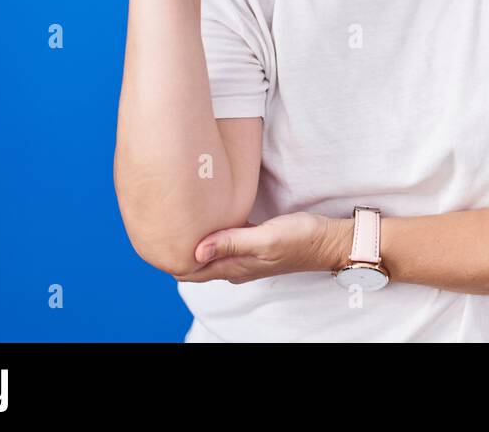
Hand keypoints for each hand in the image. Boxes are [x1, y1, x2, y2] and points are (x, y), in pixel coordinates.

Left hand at [172, 213, 343, 284]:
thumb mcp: (266, 238)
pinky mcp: (255, 244)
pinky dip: (213, 234)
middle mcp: (236, 265)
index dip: (172, 257)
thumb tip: (195, 251)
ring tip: (180, 217)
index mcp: (235, 267)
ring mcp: (246, 256)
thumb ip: (232, 243)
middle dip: (179, 248)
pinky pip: (225, 242)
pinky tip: (211, 217)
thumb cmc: (302, 239)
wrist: (330, 241)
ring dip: (196, 240)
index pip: (191, 271)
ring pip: (210, 252)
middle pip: (197, 263)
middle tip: (163, 221)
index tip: (158, 236)